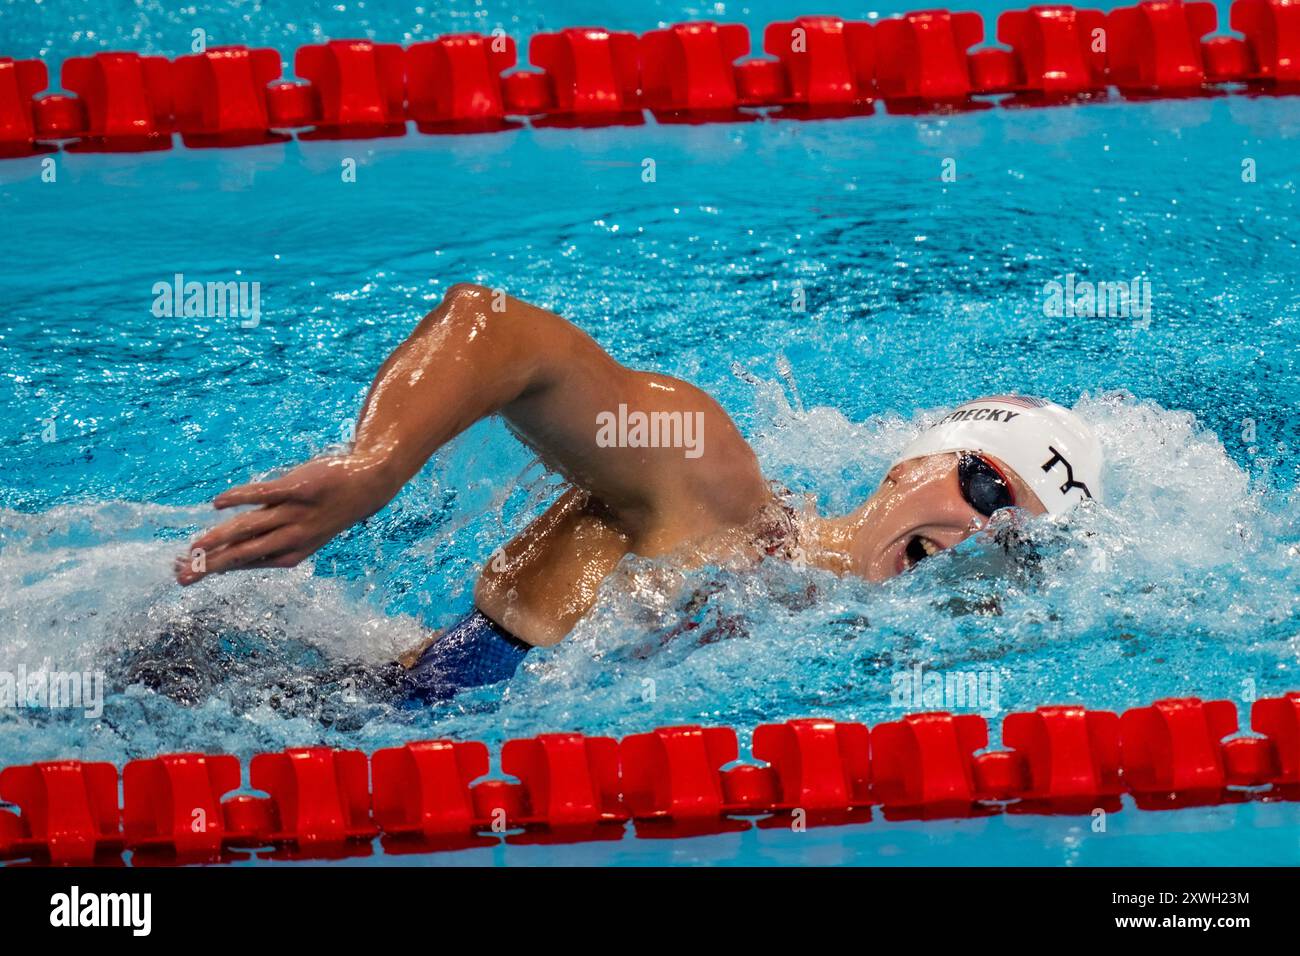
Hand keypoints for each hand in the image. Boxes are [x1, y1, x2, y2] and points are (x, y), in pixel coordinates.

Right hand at [175, 454, 397, 585]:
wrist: (366, 485)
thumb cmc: (323, 511)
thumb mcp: (297, 533)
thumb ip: (262, 541)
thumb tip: (224, 554)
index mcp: (290, 555)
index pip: (244, 564)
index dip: (213, 569)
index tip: (184, 574)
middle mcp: (292, 538)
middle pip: (243, 554)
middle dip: (210, 566)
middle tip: (181, 576)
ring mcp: (295, 514)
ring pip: (249, 528)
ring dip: (218, 538)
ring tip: (193, 546)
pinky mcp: (297, 488)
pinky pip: (263, 494)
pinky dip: (239, 498)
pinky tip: (217, 504)